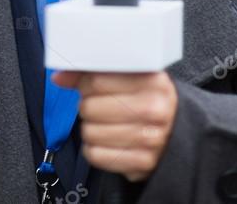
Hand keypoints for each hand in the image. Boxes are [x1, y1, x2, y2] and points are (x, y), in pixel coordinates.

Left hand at [52, 70, 177, 181]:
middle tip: (101, 107)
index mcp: (152, 81)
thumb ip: (94, 73)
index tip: (89, 87)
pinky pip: (96, 155)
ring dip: (91, 129)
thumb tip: (59, 77)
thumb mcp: (130, 78)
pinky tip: (108, 142)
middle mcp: (155, 109)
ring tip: (106, 124)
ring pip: (90, 132)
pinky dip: (95, 149)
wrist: (177, 131)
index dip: (84, 84)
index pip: (96, 81)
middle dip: (88, 107)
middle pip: (90, 108)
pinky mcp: (143, 162)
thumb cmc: (146, 100)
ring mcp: (151, 138)